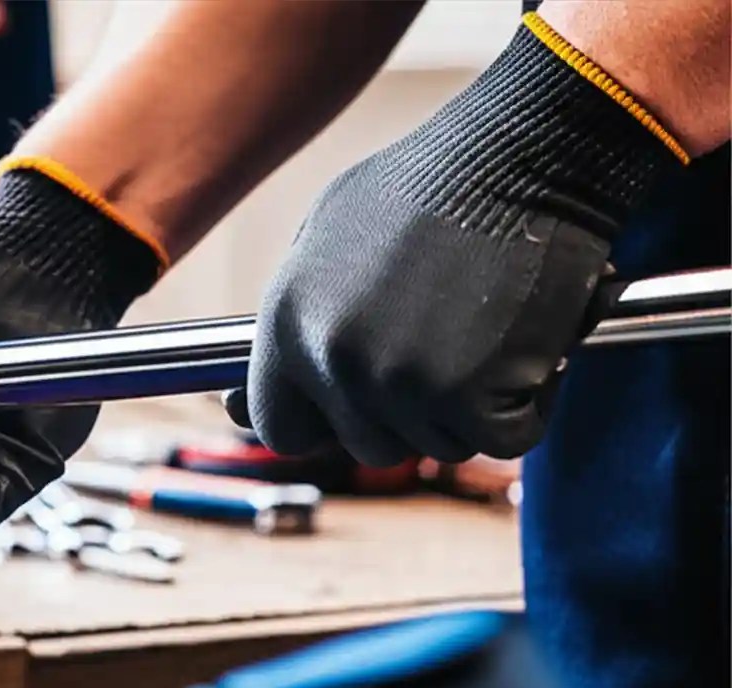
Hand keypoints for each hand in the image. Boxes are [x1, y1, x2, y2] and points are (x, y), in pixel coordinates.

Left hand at [224, 19, 683, 464]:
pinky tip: (529, 352)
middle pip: (367, 445)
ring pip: (437, 445)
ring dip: (470, 408)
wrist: (516, 159)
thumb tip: (240, 401)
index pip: (279, 427)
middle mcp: (335, 361)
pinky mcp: (473, 395)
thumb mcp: (324, 234)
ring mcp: (401, 383)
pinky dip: (528, 406)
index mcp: (288, 325)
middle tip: (446, 357)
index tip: (354, 414)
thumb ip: (294, 320)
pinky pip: (503, 438)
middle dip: (408, 417)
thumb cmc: (426, 187)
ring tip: (487, 338)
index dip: (321, 427)